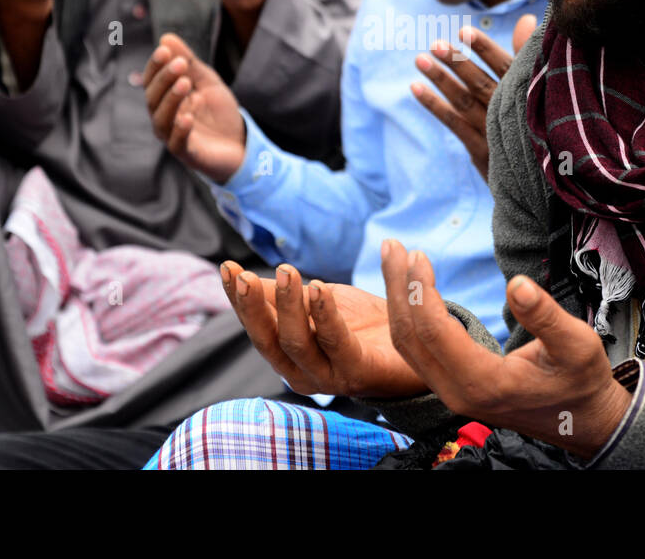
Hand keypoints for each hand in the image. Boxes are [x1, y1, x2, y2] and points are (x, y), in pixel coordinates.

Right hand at [143, 32, 245, 181]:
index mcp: (166, 99)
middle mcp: (164, 117)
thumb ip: (189, 63)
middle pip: (153, 98)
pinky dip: (179, 130)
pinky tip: (187, 117)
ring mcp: (173, 137)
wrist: (241, 144)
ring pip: (161, 120)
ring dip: (171, 100)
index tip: (164, 50)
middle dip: (164, 80)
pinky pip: (177, 143)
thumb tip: (166, 37)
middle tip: (180, 64)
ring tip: (185, 83)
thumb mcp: (208, 82)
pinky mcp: (187, 155)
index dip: (155, 66)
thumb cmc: (219, 113)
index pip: (152, 80)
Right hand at [221, 259, 427, 398]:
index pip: (256, 326)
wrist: (417, 344)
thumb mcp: (319, 303)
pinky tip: (318, 288)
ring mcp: (328, 377)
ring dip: (289, 305)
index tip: (227, 267)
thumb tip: (242, 275)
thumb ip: (285, 296)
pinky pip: (336, 343)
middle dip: (253, 307)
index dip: (239, 300)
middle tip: (244, 275)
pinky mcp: (358, 373)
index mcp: (288, 355)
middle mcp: (301, 372)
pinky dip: (325, 314)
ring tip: (287, 272)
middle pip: (268, 340)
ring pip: (297, 342)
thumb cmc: (363, 327)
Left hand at [381, 239, 630, 459]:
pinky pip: (417, 350)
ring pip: (407, 345)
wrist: (580, 423)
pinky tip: (407, 289)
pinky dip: (407, 315)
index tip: (418, 255)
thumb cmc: (581, 382)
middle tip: (391, 246)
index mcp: (484, 383)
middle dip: (397, 288)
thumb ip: (546, 317)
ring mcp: (451, 393)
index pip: (435, 332)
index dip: (421, 291)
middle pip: (409, 337)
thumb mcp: (578, 346)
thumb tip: (517, 284)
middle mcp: (458, 392)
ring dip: (397, 300)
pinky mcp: (451, 387)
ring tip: (392, 258)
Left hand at [411, 14, 535, 180]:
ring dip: (441, 80)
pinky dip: (434, 105)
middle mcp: (512, 114)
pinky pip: (453, 124)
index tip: (464, 31)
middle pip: (480, 84)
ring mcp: (494, 135)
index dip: (485, 49)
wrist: (544, 182)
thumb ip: (528, 55)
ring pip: (463, 102)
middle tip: (436, 44)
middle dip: (457, 63)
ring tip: (420, 59)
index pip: (505, 68)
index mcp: (528, 97)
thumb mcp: (539, 90)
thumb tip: (527, 19)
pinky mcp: (481, 152)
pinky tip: (415, 88)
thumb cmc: (538, 126)